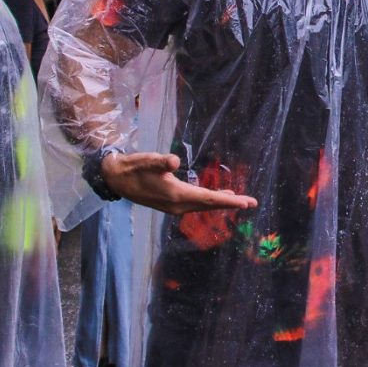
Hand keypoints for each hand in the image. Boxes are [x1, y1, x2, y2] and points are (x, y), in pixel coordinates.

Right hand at [102, 151, 257, 214]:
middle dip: (231, 203)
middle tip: (252, 202)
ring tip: (238, 199)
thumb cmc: (133, 167)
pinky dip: (209, 200)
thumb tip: (175, 161)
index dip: (229, 200)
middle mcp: (177, 205)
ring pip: (203, 205)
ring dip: (221, 202)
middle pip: (209, 205)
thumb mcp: (147, 160)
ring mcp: (173, 207)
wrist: (115, 179)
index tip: (246, 202)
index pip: (208, 199)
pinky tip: (215, 195)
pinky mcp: (170, 204)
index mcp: (176, 195)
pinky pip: (196, 204)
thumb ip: (161, 161)